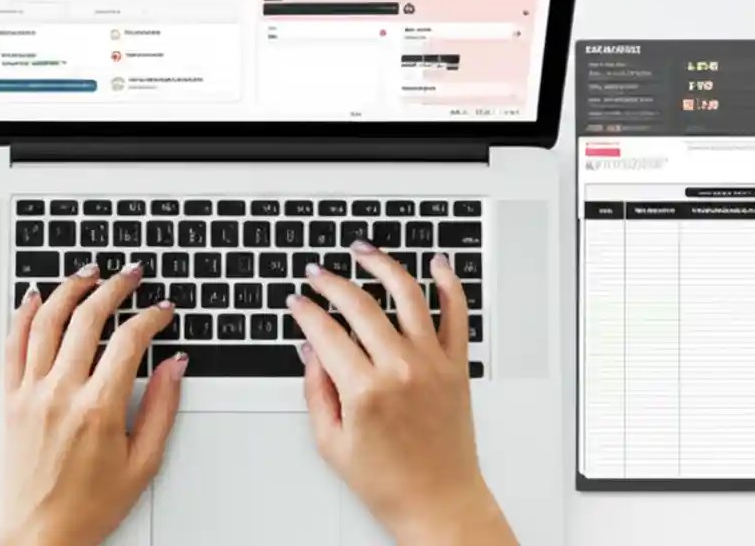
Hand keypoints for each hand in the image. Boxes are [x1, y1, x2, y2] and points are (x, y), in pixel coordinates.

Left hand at [0, 263, 187, 545]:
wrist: (36, 535)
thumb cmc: (87, 507)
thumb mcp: (143, 464)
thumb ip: (162, 409)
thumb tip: (175, 367)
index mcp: (98, 409)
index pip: (130, 340)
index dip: (152, 317)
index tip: (164, 311)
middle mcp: (61, 393)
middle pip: (89, 318)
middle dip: (115, 288)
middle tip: (131, 276)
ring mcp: (31, 393)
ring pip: (47, 321)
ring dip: (70, 289)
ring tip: (89, 273)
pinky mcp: (10, 399)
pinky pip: (13, 345)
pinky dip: (24, 315)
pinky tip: (37, 298)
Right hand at [289, 242, 514, 545]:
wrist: (438, 502)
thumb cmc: (388, 482)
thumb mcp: (331, 442)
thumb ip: (316, 390)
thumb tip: (310, 350)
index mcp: (364, 390)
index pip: (326, 332)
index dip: (306, 311)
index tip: (298, 302)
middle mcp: (400, 369)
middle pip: (360, 305)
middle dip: (332, 283)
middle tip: (319, 274)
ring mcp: (432, 363)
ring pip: (407, 294)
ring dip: (382, 265)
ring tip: (364, 252)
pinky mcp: (456, 366)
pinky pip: (457, 314)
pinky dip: (449, 284)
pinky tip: (436, 264)